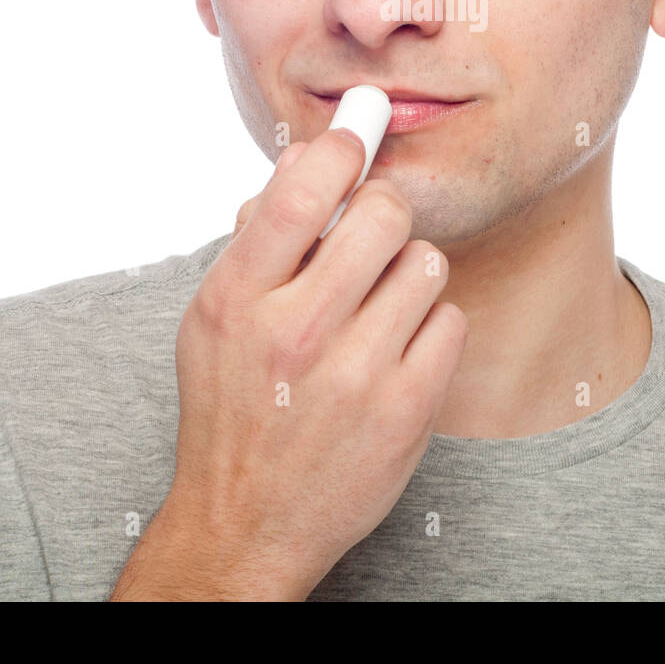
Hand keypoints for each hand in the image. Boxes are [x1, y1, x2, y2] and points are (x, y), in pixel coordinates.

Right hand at [113, 127, 466, 600]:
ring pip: (426, 263)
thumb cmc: (231, 405)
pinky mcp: (407, 410)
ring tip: (381, 302)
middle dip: (383, 212)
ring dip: (410, 272)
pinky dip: (430, 327)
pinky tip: (399, 349)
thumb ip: (258, 238)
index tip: (355, 142)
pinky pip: (450, 320)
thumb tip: (306, 158)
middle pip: (384, 213)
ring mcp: (355, 374)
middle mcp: (295, 332)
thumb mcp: (214, 317)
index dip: (340, 149)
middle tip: (373, 232)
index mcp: (237, 298)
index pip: (300, 187)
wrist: (246, 521)